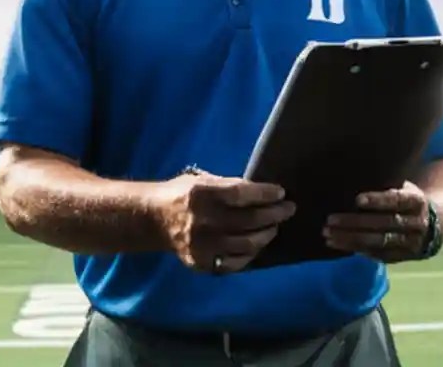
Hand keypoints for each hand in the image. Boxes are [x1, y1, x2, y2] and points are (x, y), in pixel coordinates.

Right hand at [151, 168, 295, 273]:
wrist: (153, 220)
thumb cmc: (182, 194)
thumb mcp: (201, 180)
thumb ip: (228, 186)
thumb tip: (262, 192)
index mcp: (201, 194)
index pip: (242, 194)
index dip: (265, 193)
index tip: (281, 192)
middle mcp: (203, 221)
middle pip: (249, 220)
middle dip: (274, 214)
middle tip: (288, 209)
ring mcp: (203, 245)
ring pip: (247, 244)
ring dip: (267, 234)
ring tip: (275, 227)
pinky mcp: (202, 263)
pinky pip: (235, 263)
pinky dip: (251, 254)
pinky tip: (257, 245)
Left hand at [323, 181, 430, 263]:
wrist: (433, 225)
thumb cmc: (406, 200)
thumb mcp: (404, 188)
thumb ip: (386, 185)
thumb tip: (352, 177)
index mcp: (416, 201)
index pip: (396, 200)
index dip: (378, 200)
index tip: (356, 199)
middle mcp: (416, 223)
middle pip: (383, 223)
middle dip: (354, 223)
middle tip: (329, 220)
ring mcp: (411, 243)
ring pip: (378, 242)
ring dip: (350, 239)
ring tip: (328, 235)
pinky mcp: (403, 257)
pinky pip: (378, 255)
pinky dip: (357, 249)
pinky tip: (338, 244)